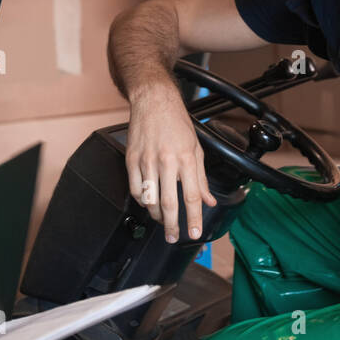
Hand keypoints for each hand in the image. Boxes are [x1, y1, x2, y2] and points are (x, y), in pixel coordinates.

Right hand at [126, 81, 216, 242]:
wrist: (154, 101)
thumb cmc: (176, 122)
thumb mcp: (196, 148)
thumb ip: (201, 178)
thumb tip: (208, 200)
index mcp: (186, 158)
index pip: (192, 196)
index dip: (193, 218)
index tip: (194, 233)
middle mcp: (166, 161)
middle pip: (169, 203)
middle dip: (172, 225)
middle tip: (174, 238)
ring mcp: (146, 161)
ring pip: (149, 199)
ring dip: (156, 216)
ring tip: (162, 221)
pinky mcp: (131, 159)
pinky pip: (135, 188)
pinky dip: (141, 200)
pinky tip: (148, 203)